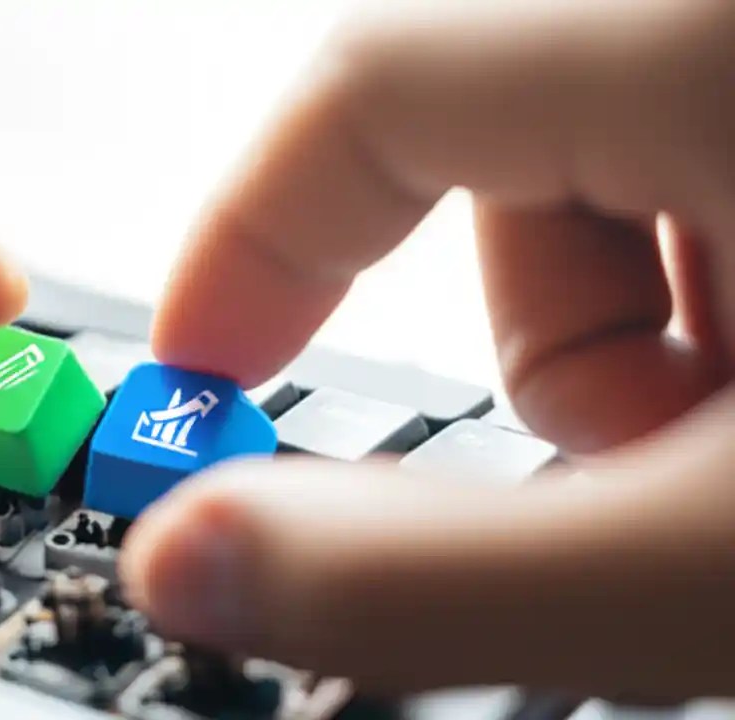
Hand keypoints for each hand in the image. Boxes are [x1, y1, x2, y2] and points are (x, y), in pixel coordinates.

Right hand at [130, 0, 734, 697]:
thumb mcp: (725, 564)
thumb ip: (434, 571)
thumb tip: (193, 555)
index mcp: (711, 28)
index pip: (372, 81)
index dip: (253, 240)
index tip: (209, 373)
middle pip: (501, 143)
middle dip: (541, 346)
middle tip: (635, 480)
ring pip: (622, 156)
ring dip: (643, 336)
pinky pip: (717, 150)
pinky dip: (724, 293)